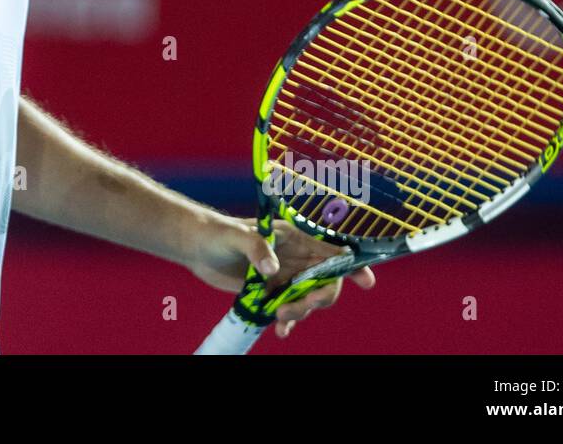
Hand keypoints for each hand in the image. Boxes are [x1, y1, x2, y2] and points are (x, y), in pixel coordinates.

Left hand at [187, 215, 375, 338]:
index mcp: (294, 239)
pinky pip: (288, 311)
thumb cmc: (216, 233)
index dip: (351, 265)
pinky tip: (279, 330)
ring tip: (280, 319)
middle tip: (297, 309)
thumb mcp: (235, 236)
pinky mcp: (270, 293)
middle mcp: (294, 259)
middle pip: (324, 282)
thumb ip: (256, 248)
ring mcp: (284, 277)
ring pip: (308, 299)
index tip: (366, 281)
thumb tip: (272, 269)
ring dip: (301, 313)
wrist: (196, 247)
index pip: (330, 251)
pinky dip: (288, 322)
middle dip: (318, 299)